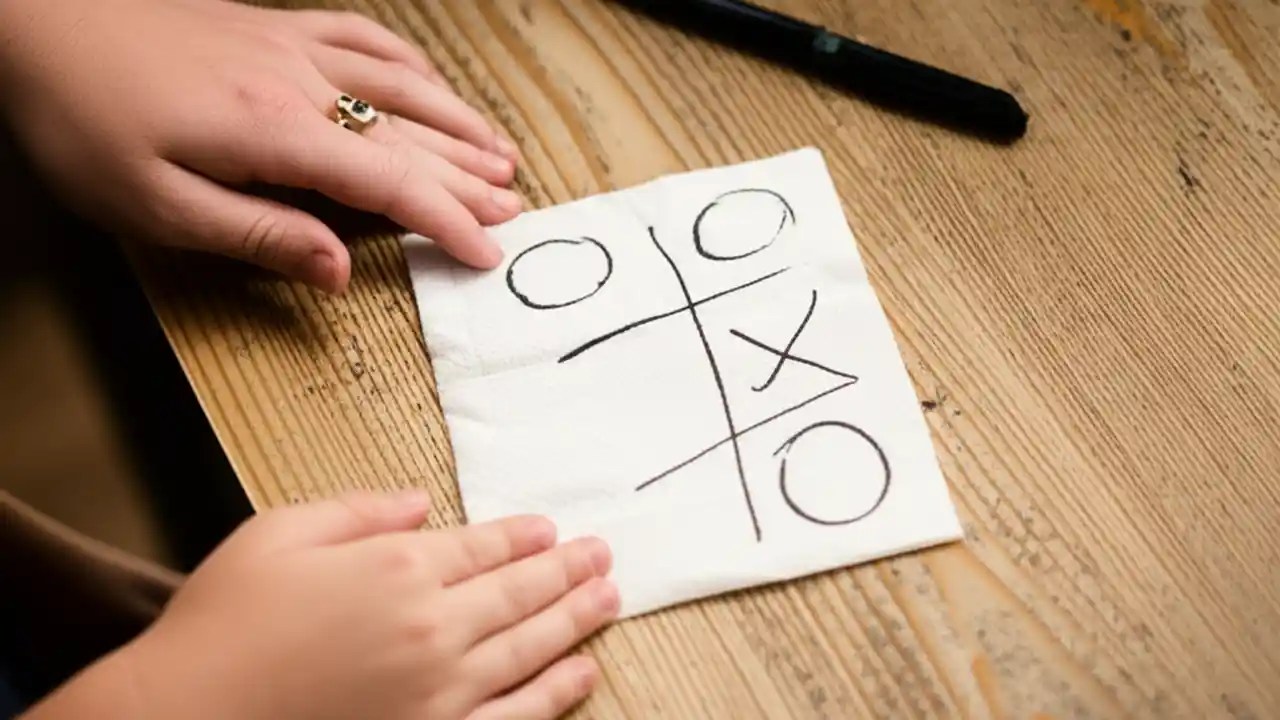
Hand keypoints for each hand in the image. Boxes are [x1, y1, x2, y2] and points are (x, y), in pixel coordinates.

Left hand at [0, 0, 522, 292]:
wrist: (34, 17)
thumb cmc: (83, 117)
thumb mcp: (157, 205)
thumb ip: (258, 236)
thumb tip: (339, 272)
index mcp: (276, 132)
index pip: (390, 181)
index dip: (448, 220)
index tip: (489, 253)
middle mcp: (301, 83)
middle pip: (409, 135)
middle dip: (468, 177)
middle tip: (515, 210)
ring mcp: (293, 45)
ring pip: (402, 84)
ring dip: (458, 121)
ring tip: (502, 155)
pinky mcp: (275, 24)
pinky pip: (366, 38)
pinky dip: (411, 64)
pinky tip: (431, 82)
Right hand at [121, 491, 617, 719]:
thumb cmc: (222, 627)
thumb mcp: (278, 533)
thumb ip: (357, 510)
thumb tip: (419, 503)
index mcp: (396, 568)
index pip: (483, 546)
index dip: (524, 536)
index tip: (552, 530)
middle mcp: (431, 627)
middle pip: (520, 593)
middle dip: (568, 571)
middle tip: (603, 556)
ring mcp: (439, 692)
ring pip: (530, 648)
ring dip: (577, 621)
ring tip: (610, 599)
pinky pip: (515, 716)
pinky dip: (556, 693)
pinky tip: (581, 673)